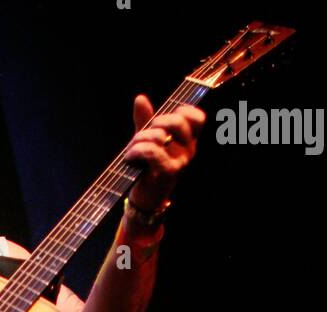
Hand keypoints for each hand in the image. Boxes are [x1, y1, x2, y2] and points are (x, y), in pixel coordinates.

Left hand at [124, 94, 205, 210]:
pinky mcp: (169, 171)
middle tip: (143, 135)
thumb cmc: (147, 168)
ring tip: (131, 150)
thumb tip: (140, 98)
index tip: (163, 120)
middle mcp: (189, 150)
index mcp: (188, 141)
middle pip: (177, 121)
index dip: (182, 111)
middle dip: (155, 123)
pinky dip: (135, 151)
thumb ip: (145, 120)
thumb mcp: (147, 140)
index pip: (197, 118)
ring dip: (138, 140)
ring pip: (159, 135)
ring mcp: (181, 161)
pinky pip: (151, 150)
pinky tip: (129, 158)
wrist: (145, 199)